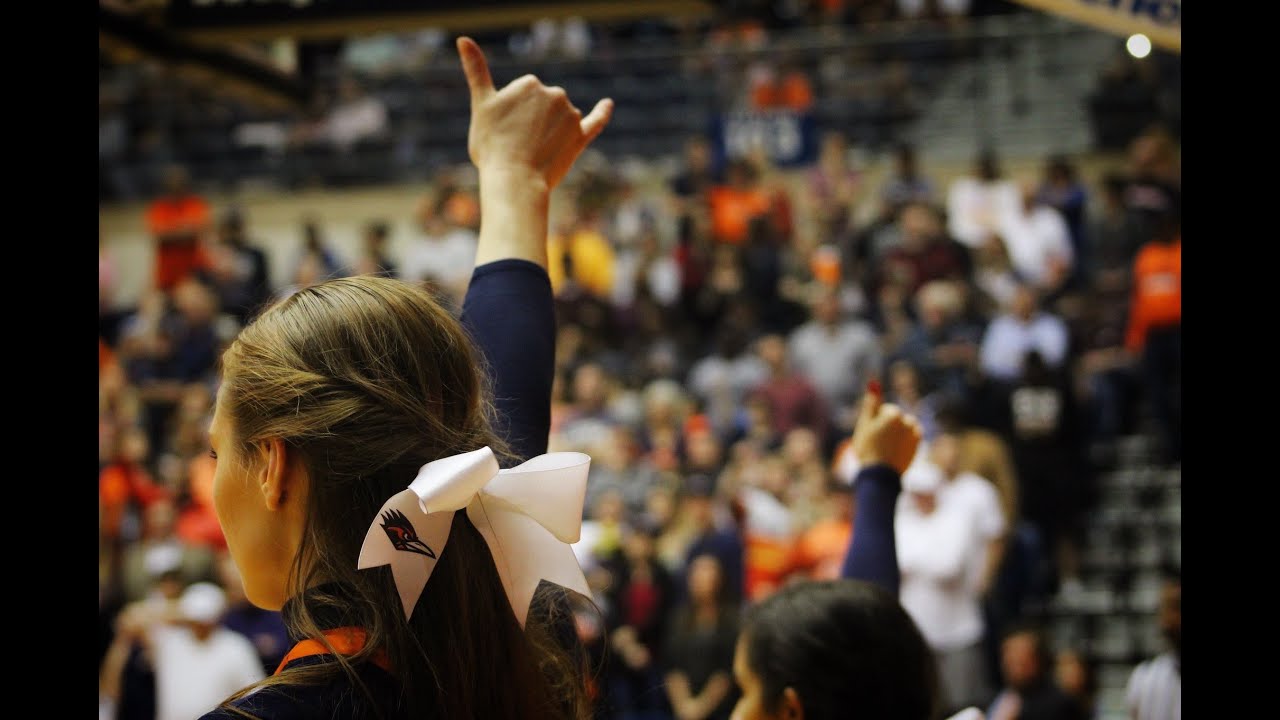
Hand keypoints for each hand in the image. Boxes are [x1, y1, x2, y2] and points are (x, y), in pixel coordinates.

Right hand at [457, 37, 612, 189]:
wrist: (514, 181)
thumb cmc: (492, 146)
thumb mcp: (481, 105)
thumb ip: (475, 71)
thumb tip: (462, 38)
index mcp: (530, 83)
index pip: (520, 96)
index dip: (509, 116)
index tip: (503, 131)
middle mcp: (555, 93)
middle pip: (540, 106)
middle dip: (529, 123)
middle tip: (516, 144)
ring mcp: (570, 115)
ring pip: (557, 119)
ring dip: (547, 132)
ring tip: (533, 152)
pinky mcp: (580, 137)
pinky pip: (595, 121)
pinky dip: (603, 113)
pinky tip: (608, 104)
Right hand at [850, 383, 921, 474]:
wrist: (879, 475)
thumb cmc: (868, 448)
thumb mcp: (864, 424)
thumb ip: (871, 403)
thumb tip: (874, 381)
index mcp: (894, 414)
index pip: (885, 411)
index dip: (876, 422)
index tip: (872, 434)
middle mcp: (908, 422)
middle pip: (896, 418)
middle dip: (888, 426)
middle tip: (878, 443)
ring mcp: (914, 435)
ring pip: (905, 427)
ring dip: (898, 433)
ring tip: (887, 447)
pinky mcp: (917, 446)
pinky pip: (911, 437)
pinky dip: (905, 441)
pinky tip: (895, 450)